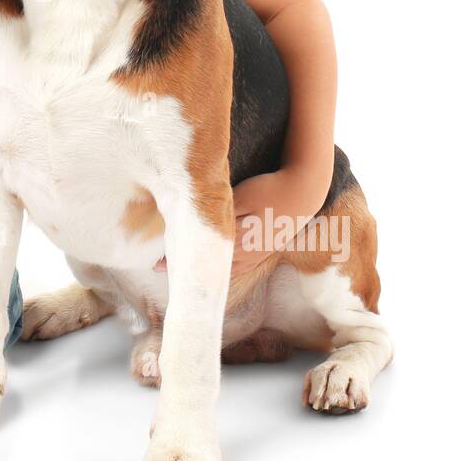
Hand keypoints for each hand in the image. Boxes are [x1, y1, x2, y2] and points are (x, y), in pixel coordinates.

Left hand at [152, 166, 330, 274]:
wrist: (304, 193)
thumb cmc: (268, 189)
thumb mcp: (239, 197)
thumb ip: (216, 211)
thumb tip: (191, 217)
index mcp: (236, 242)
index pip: (201, 257)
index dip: (176, 260)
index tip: (155, 264)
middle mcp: (245, 255)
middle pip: (209, 267)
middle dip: (185, 267)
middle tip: (160, 269)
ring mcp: (255, 255)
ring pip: (222, 269)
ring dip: (202, 271)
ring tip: (182, 270)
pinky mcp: (263, 252)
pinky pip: (238, 267)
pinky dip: (222, 270)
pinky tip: (214, 271)